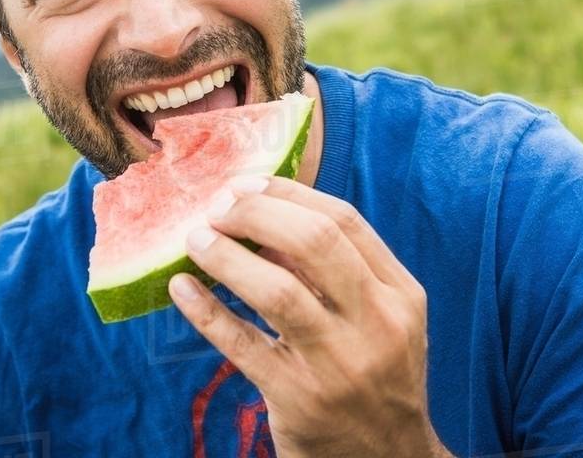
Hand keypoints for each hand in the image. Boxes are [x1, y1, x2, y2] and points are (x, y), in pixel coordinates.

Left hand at [168, 176, 450, 457]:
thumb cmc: (377, 376)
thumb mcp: (382, 321)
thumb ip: (340, 272)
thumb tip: (268, 218)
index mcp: (400, 295)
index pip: (343, 221)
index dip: (288, 194)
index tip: (247, 184)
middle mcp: (376, 325)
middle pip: (313, 242)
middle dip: (255, 214)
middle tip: (217, 207)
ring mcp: (338, 364)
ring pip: (275, 290)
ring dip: (225, 256)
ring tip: (194, 240)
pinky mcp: (298, 399)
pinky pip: (240, 344)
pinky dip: (204, 310)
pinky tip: (182, 288)